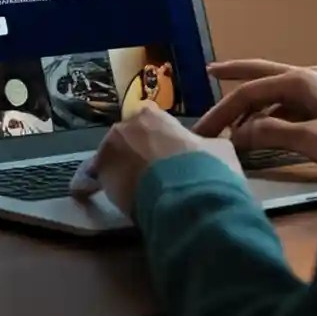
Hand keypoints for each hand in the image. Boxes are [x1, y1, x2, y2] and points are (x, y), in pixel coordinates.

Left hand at [70, 103, 210, 215]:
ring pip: (112, 158)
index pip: (149, 117)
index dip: (158, 134)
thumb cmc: (205, 169)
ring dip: (122, 169)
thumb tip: (207, 147)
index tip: (165, 149)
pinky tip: (114, 198)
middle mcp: (125, 127)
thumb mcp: (219, 149)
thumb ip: (205, 145)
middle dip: (137, 151)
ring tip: (137, 190)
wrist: (187, 200)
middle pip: (127, 137)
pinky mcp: (100, 179)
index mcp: (152, 115)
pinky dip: (102, 186)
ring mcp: (109, 152)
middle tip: (153, 173)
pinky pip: (97, 180)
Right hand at [193, 60, 316, 170]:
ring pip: (276, 91)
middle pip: (262, 73)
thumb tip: (237, 133)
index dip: (223, 110)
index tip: (201, 130)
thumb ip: (272, 132)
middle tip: (208, 74)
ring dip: (253, 104)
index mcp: (302, 80)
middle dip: (235, 77)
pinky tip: (263, 131)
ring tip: (231, 124)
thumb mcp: (313, 140)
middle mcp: (308, 76)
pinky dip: (271, 114)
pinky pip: (290, 104)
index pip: (250, 90)